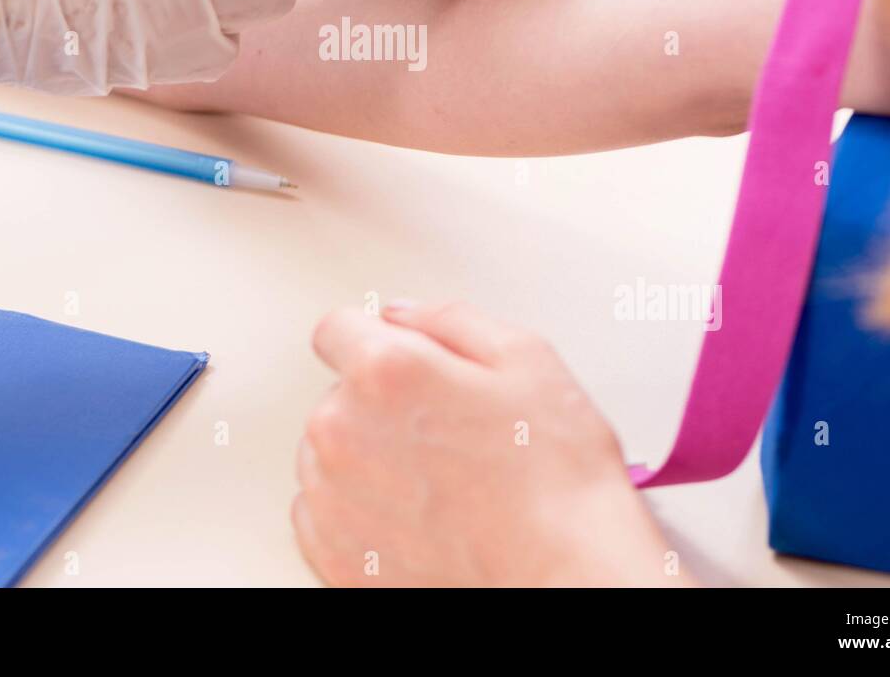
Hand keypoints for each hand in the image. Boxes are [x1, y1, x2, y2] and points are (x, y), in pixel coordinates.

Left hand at [295, 300, 680, 585]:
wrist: (569, 575)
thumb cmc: (556, 478)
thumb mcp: (525, 357)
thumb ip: (449, 318)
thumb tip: (403, 316)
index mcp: (385, 372)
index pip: (335, 328)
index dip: (372, 337)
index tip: (396, 357)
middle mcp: (343, 432)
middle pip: (336, 393)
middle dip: (380, 402)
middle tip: (446, 428)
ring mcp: (333, 501)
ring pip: (326, 454)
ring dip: (365, 456)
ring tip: (437, 479)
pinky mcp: (336, 558)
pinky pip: (320, 515)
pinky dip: (356, 511)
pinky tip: (413, 515)